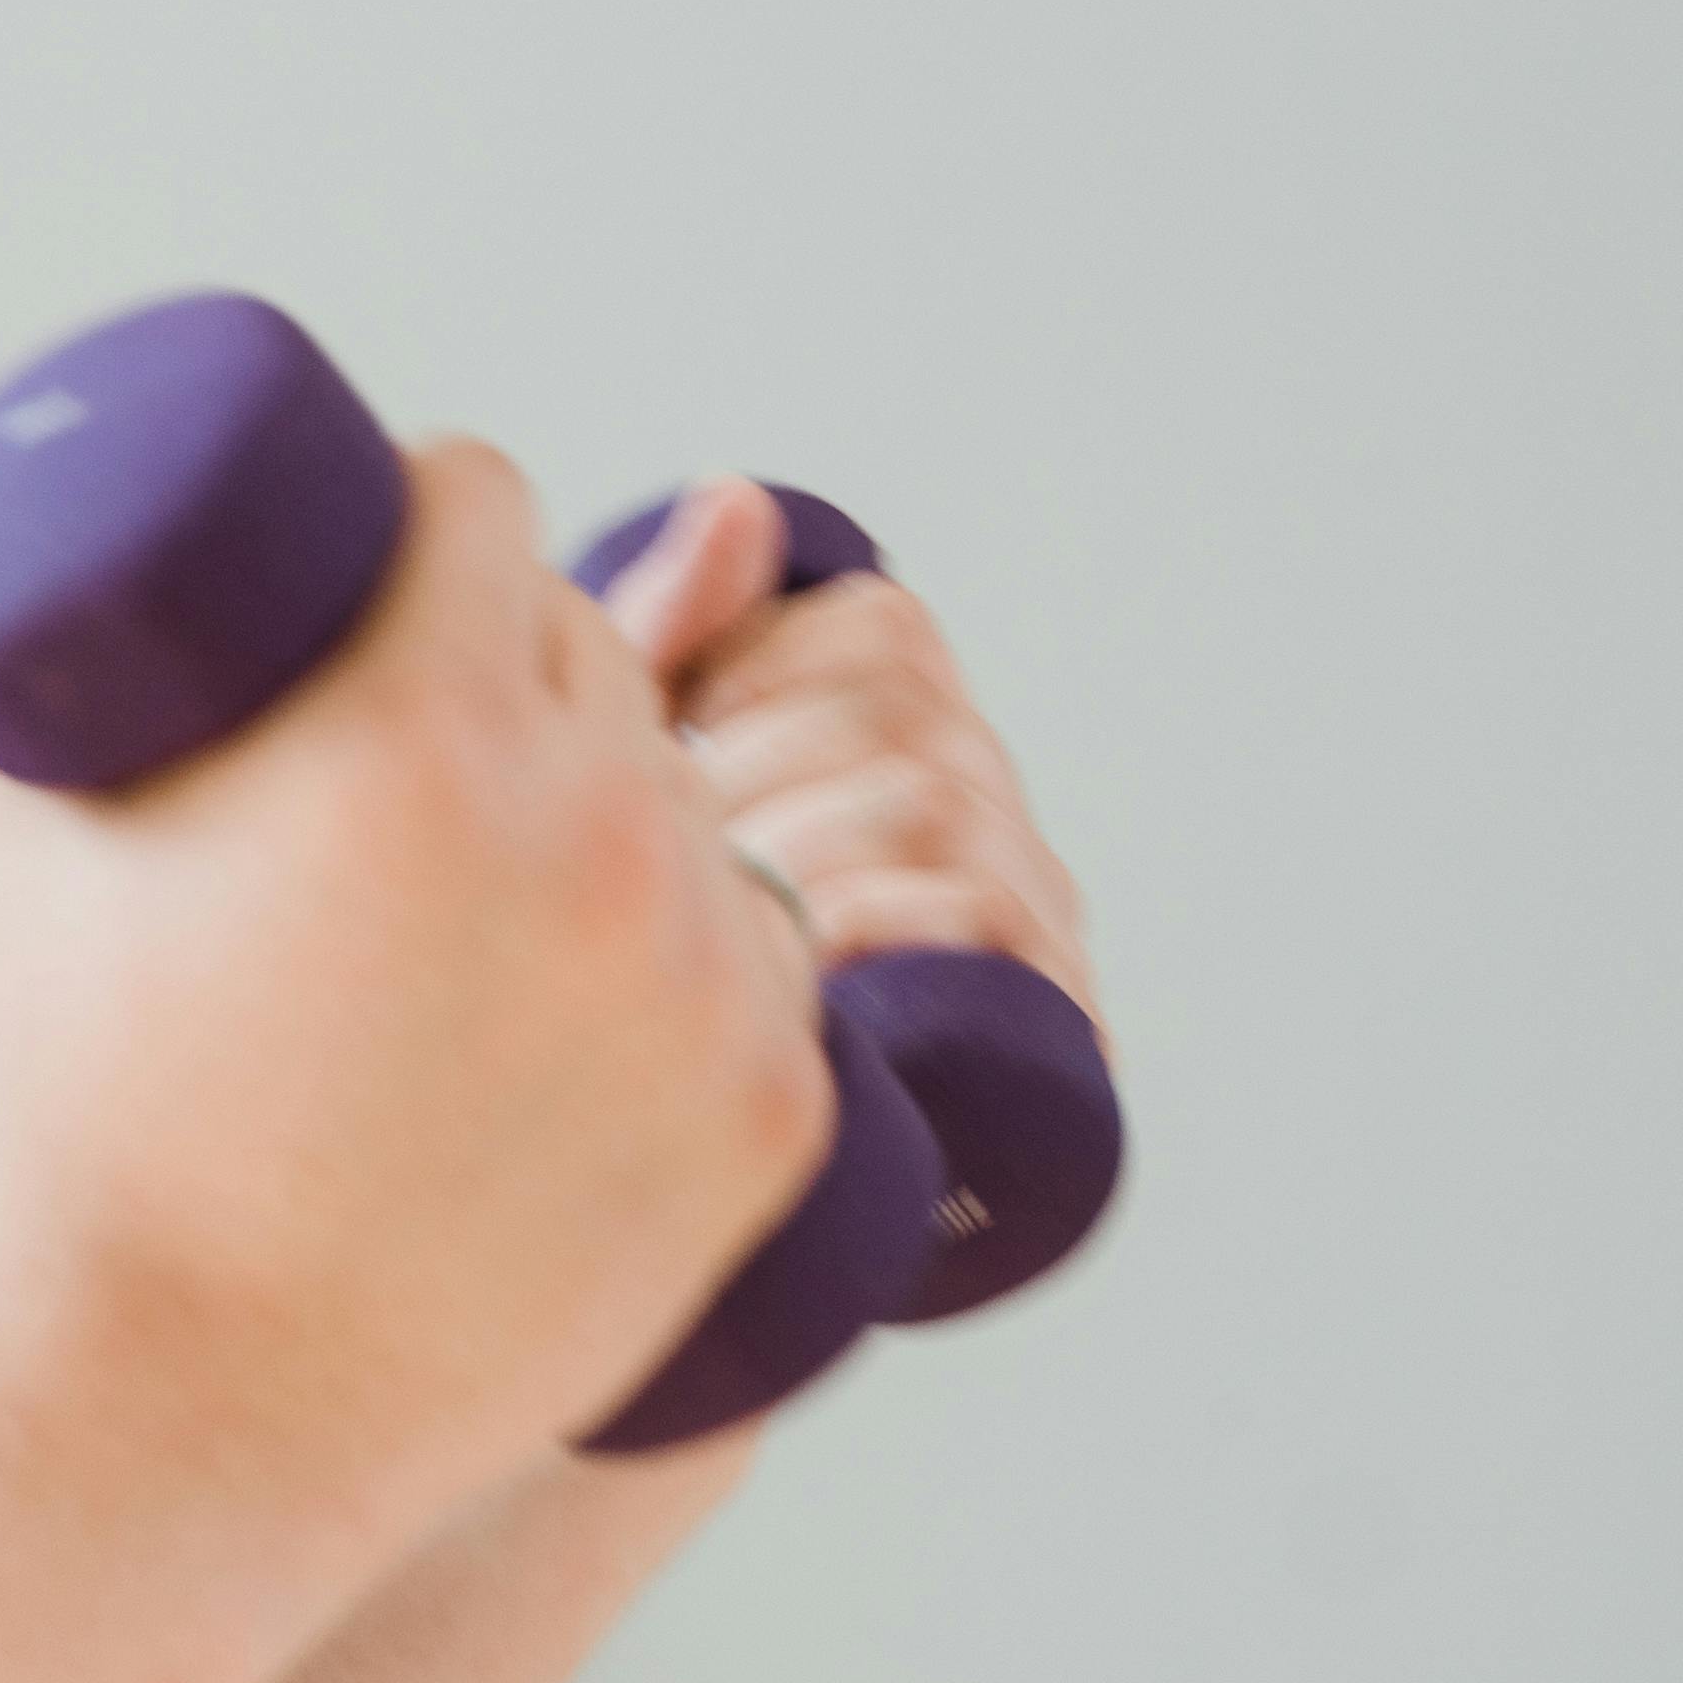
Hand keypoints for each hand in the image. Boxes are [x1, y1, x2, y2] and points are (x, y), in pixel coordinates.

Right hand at [0, 440, 835, 1553]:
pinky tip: (598, 1004)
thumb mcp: (18, 816)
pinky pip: (764, 957)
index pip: (489, 502)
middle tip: (418, 770)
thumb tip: (111, 545)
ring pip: (696, 802)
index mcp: (412, 731)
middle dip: (513, 677)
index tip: (404, 569)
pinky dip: (699, 962)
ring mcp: (705, 982)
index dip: (435, 519)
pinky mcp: (773, 1116)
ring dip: (619, 817)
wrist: (170, 1399)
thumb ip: (77, 642)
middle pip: (598, 648)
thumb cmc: (66, 1100)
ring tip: (492, 908)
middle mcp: (593, 834)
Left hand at [594, 482, 1103, 1053]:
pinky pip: (976, 917)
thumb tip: (734, 501)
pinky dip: (864, 931)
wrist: (681, 1181)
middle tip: (665, 845)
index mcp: (904, 733)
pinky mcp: (1046, 1013)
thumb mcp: (635, 795)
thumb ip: (671, 643)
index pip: (881, 625)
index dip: (762, 663)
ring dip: (793, 849)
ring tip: (703, 916)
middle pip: (899, 710)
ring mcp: (1029, 907)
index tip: (675, 732)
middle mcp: (988, 804)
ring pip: (928, 802)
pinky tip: (778, 970)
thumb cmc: (649, 966)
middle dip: (758, 766)